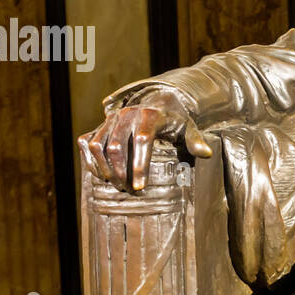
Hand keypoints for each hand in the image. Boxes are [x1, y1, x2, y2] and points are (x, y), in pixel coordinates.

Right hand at [79, 89, 211, 192]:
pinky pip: (87, 143)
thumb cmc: (174, 121)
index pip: (142, 140)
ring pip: (99, 145)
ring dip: (106, 169)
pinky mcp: (100, 125)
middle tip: (129, 190)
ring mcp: (110, 119)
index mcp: (150, 115)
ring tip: (118, 185)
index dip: (140, 165)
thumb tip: (206, 154)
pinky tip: (103, 176)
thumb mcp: (188, 128)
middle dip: (122, 172)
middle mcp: (126, 114)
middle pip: (117, 146)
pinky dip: (91, 161)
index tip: (140, 187)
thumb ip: (195, 141)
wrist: (156, 104)